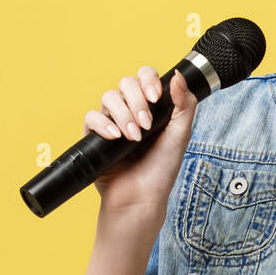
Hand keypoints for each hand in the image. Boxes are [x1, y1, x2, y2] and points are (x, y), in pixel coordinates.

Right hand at [82, 66, 197, 215]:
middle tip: (146, 125)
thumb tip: (179, 76)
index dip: (149, 80)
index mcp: (152, 106)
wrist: (141, 198)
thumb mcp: (181, 135)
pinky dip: (103, 124)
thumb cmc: (162, 170)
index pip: (145, 77)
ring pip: (108, 97)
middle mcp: (131, 110)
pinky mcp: (95, 136)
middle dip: (137, 101)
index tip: (156, 96)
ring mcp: (112, 122)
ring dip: (123, 115)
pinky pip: (91, 116)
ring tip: (133, 137)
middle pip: (126, 83)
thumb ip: (184, 104)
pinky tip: (116, 137)